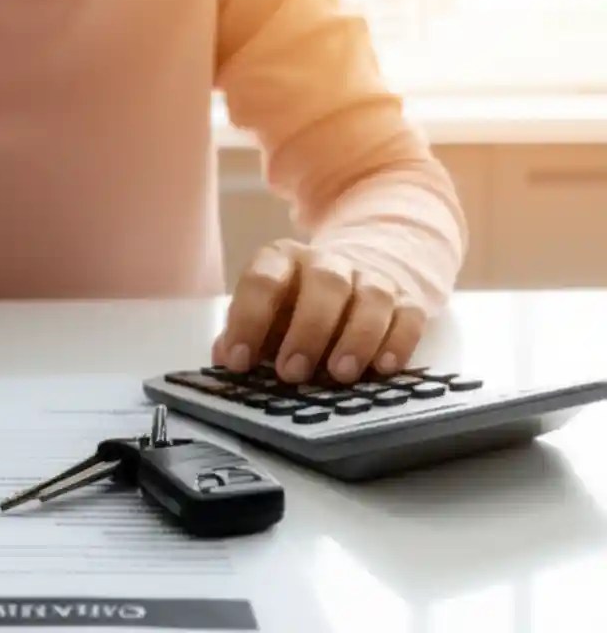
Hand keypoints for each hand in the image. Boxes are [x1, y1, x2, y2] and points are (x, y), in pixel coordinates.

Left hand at [212, 239, 425, 383]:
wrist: (352, 277)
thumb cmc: (294, 308)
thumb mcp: (262, 316)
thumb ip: (241, 335)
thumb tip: (225, 359)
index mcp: (282, 261)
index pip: (263, 280)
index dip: (249, 320)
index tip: (240, 362)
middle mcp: (327, 263)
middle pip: (325, 284)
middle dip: (309, 329)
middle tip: (292, 372)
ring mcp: (370, 279)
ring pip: (372, 297)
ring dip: (357, 337)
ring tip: (340, 374)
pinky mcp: (406, 299)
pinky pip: (409, 315)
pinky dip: (398, 341)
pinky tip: (383, 368)